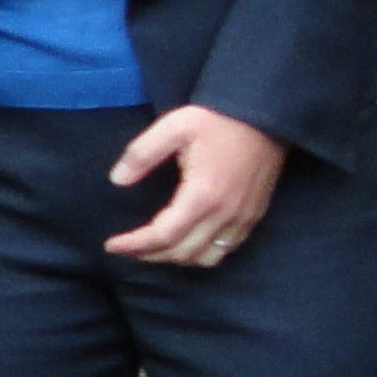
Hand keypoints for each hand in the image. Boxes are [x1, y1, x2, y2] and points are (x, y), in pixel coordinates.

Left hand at [103, 103, 286, 266]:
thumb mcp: (173, 127)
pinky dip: (202, 254)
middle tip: (125, 249)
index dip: (135, 245)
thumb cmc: (217, 120)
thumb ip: (142, 154)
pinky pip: (227, 249)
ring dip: (176, 258)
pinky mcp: (254, 217)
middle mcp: (225, 215)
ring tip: (152, 249)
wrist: (265, 118)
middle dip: (150, 255)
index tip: (111, 246)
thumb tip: (117, 180)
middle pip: (183, 252)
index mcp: (202, 195)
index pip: (164, 235)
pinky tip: (186, 243)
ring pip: (206, 258)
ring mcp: (243, 219)